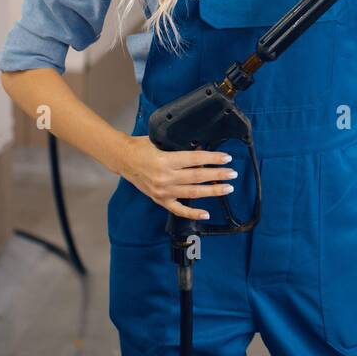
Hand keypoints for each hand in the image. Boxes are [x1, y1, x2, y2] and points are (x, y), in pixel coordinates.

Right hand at [119, 135, 235, 220]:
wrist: (124, 159)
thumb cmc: (142, 147)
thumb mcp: (161, 142)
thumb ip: (181, 148)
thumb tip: (202, 150)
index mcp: (166, 160)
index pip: (195, 159)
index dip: (213, 158)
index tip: (226, 158)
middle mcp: (165, 177)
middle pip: (197, 177)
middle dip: (217, 175)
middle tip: (232, 173)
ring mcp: (162, 191)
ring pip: (192, 193)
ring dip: (212, 191)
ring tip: (227, 188)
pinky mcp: (159, 200)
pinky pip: (178, 210)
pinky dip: (193, 213)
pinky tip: (206, 214)